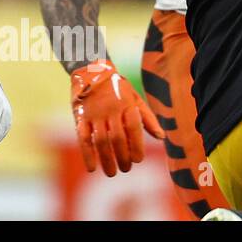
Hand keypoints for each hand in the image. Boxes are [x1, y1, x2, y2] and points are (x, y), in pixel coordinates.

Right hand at [70, 59, 163, 176]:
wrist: (89, 69)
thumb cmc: (116, 86)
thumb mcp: (134, 97)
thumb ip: (146, 117)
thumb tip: (161, 137)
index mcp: (125, 104)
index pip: (133, 129)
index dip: (136, 146)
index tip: (137, 160)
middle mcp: (109, 109)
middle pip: (117, 138)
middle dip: (122, 157)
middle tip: (125, 169)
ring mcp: (94, 114)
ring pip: (101, 140)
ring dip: (106, 159)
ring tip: (111, 173)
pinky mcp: (80, 117)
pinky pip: (83, 137)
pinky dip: (87, 154)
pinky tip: (91, 168)